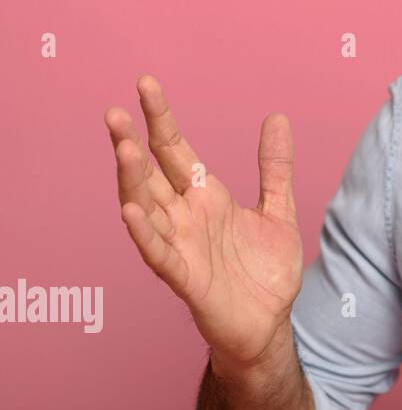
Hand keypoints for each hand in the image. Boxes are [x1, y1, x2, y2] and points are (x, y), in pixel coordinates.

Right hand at [105, 75, 303, 369]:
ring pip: (147, 209)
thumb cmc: (265, 271)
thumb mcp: (277, 210)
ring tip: (124, 149)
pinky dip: (145, 233)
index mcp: (206, 198)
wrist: (270, 324)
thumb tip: (277, 117)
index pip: (175, 151)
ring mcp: (181, 246)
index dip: (161, 119)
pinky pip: (159, 253)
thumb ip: (275, 167)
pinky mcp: (185, 278)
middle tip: (114, 113)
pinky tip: (132, 211)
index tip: (145, 84)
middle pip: (151, 175)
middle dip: (132, 145)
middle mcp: (186, 218)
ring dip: (133, 181)